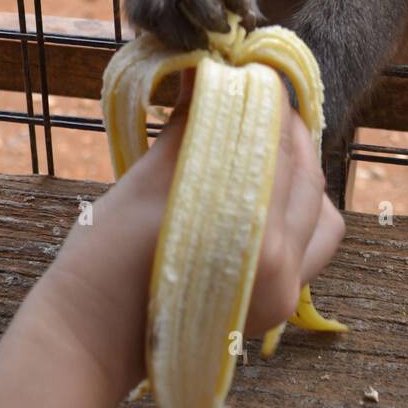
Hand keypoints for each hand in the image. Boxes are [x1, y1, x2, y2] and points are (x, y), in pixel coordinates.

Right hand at [49, 72, 344, 391]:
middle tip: (257, 97)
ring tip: (267, 140)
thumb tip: (205, 68)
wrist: (88, 340)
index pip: (277, 145)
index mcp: (250, 233)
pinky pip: (313, 245)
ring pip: (318, 209)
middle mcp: (281, 267)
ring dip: (299, 167)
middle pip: (305, 174)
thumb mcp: (147, 181)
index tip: (250, 73)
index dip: (265, 100)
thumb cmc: (105, 257)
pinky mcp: (277, 305)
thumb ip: (192, 124)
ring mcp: (284, 292)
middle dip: (284, 130)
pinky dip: (301, 208)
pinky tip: (270, 187)